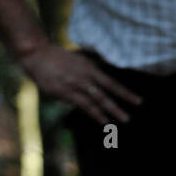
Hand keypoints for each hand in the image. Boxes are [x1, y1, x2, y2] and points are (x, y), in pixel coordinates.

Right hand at [18, 43, 141, 124]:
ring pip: (97, 100)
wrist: (37, 54)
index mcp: (90, 67)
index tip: (138, 101)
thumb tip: (103, 78)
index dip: (125, 93)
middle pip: (107, 92)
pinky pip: (83, 105)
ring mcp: (76, 84)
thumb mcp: (79, 60)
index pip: (112, 82)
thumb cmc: (58, 58)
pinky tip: (103, 121)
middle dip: (120, 104)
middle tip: (132, 115)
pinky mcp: (66, 93)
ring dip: (110, 111)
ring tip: (123, 120)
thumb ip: (91, 69)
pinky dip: (95, 113)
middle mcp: (85, 76)